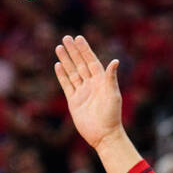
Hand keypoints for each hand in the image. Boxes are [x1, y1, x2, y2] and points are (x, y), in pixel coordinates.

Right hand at [54, 35, 123, 150]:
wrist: (104, 135)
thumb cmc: (112, 115)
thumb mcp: (113, 95)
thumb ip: (111, 78)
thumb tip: (115, 61)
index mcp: (101, 81)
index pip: (91, 61)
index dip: (85, 50)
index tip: (78, 38)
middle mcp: (91, 84)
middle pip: (80, 64)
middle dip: (73, 51)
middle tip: (66, 38)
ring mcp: (82, 92)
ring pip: (72, 72)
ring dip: (66, 60)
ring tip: (59, 47)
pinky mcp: (74, 101)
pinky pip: (67, 85)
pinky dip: (62, 75)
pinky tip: (58, 65)